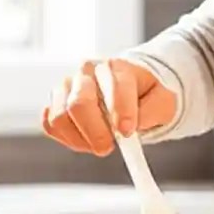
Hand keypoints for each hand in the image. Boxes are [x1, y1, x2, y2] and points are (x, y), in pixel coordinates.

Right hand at [40, 58, 177, 155]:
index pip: (115, 86)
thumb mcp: (162, 100)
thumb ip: (151, 112)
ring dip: (80, 138)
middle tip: (107, 147)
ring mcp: (67, 85)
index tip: (127, 132)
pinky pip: (50, 124)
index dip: (121, 111)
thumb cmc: (145, 94)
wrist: (130, 88)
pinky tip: (85, 140)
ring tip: (98, 144)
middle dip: (95, 131)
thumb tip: (130, 128)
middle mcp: (87, 72)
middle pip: (79, 102)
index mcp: (116, 66)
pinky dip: (67, 138)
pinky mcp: (56, 101)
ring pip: (60, 115)